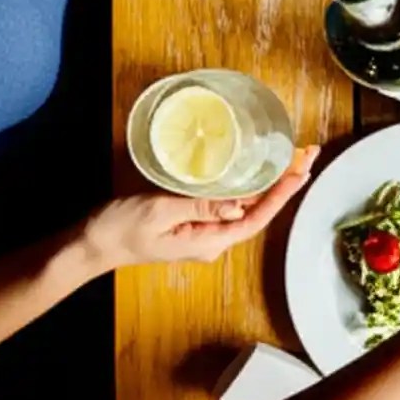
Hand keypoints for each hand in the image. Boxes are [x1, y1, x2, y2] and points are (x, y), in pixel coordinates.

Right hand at [84, 146, 319, 267]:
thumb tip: (238, 203)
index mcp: (209, 242)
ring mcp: (205, 232)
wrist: (92, 244)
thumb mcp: (159, 212)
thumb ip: (199, 207)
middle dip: (284, 183)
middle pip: (258, 211)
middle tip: (307, 155)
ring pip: (246, 207)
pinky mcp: (195, 222)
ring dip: (270, 183)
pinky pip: (229, 204)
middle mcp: (214, 240)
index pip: (256, 218)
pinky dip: (248, 186)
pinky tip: (259, 172)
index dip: (281, 195)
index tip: (301, 173)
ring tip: (293, 160)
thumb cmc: (121, 229)